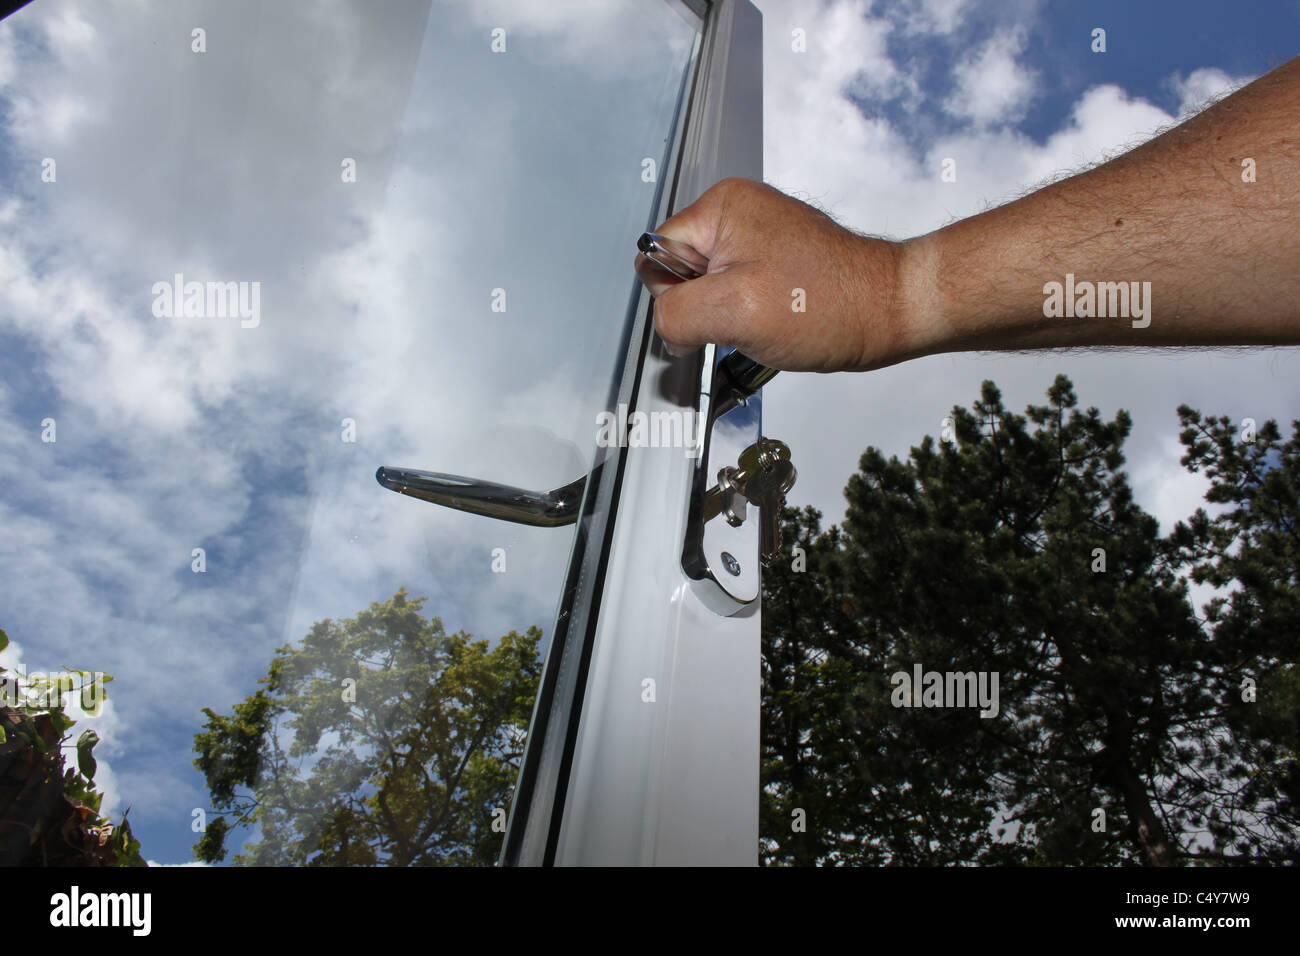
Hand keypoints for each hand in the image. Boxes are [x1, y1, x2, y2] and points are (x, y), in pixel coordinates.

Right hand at [634, 178, 909, 372]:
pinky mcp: (776, 264)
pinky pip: (737, 297)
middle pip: (682, 275)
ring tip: (769, 323)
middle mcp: (738, 214)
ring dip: (730, 320)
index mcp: (721, 207)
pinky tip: (777, 325)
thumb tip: (665, 327)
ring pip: (710, 292)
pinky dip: (749, 320)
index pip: (657, 257)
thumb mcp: (735, 311)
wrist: (890, 313)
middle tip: (747, 321)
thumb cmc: (832, 304)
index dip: (678, 297)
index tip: (717, 313)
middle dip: (707, 310)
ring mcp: (759, 238)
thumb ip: (677, 313)